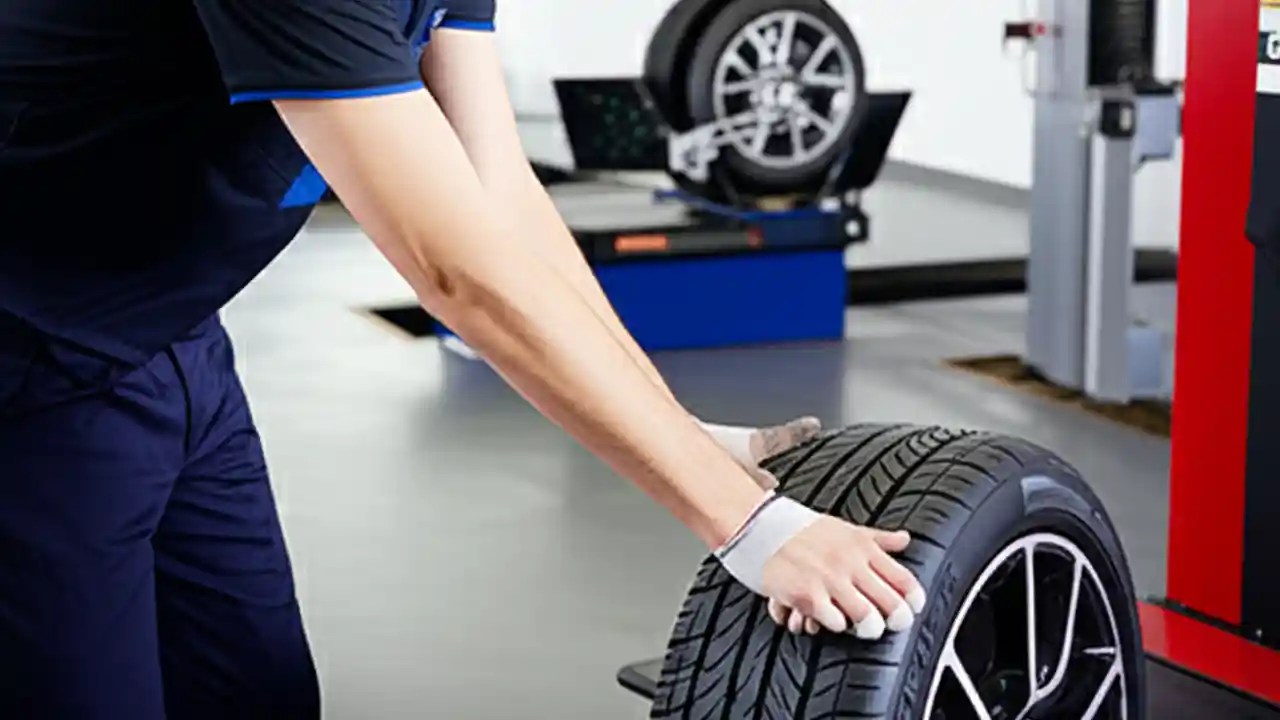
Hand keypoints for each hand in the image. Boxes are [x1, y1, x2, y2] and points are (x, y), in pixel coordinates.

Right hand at [760, 516, 925, 638]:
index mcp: (861, 546)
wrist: (758, 526)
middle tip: (890, 624)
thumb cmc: (800, 529)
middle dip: (896, 620)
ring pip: (866, 618)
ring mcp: (829, 580)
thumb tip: (905, 539)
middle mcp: (849, 563)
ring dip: (866, 627)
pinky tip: (829, 618)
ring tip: (861, 626)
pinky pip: (834, 622)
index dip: (914, 599)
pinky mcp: (807, 595)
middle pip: (890, 603)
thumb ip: (877, 538)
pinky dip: (834, 624)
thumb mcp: (844, 528)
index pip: (902, 578)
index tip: (914, 607)